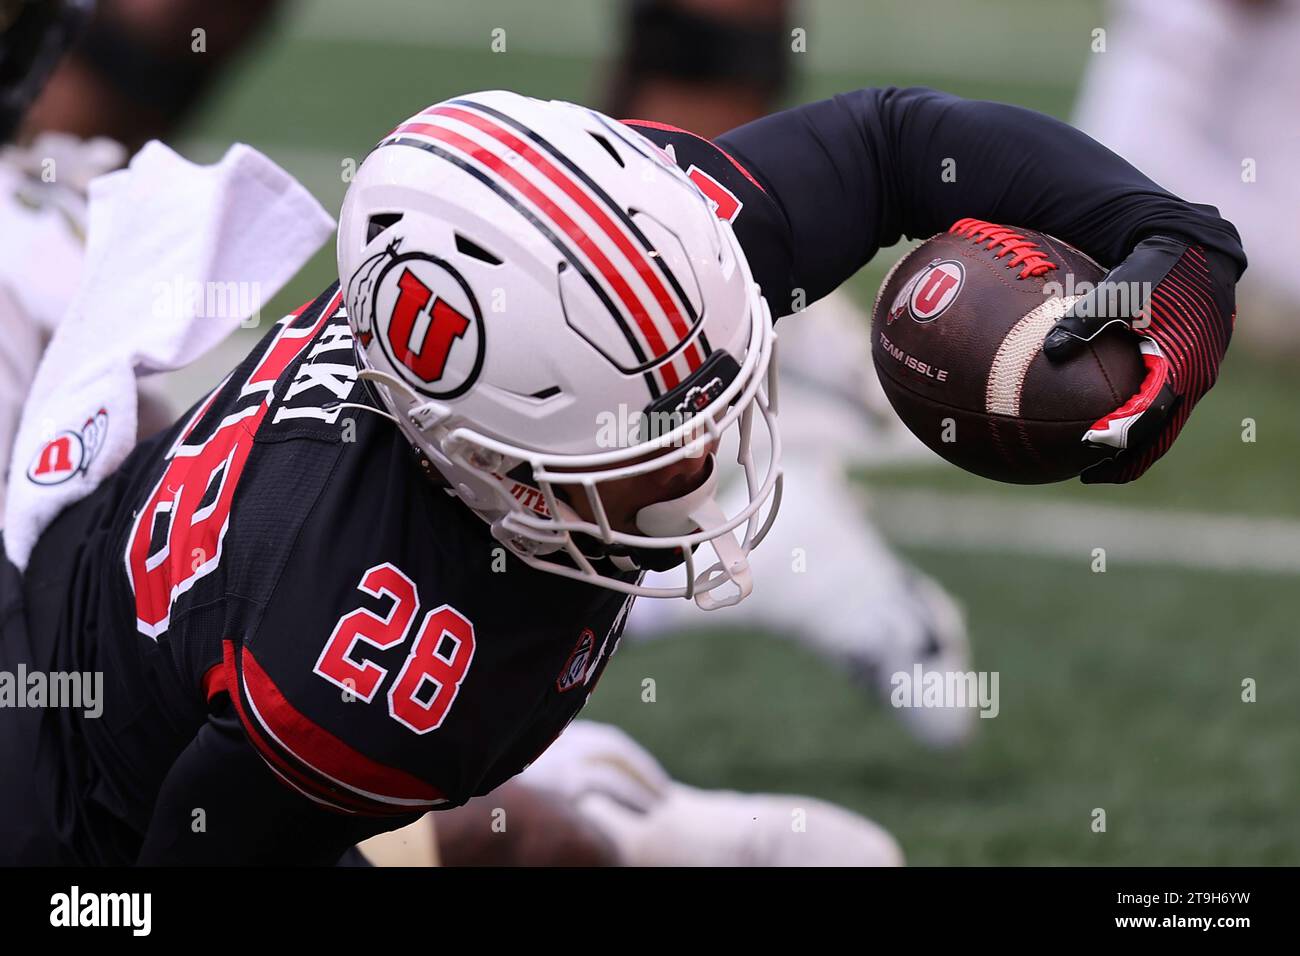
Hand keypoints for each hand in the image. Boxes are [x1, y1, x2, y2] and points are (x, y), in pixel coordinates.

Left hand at [1042, 235, 1236, 482]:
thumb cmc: (1156, 268)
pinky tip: (1108, 419)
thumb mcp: (1118, 290)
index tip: (1087, 451)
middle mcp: (1194, 377)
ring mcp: (1196, 374)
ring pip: (1166, 424)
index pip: (1149, 417)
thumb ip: (1083, 321)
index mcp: (1179, 365)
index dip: (1120, 437)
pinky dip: (1141, 420)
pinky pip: (1166, 404)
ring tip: (1097, 460)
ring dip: (1135, 445)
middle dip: (1126, 459)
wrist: (1198, 248)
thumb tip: (1049, 351)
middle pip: (1160, 435)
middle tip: (1089, 473)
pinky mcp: (1190, 366)